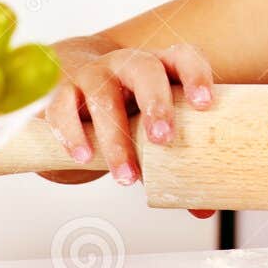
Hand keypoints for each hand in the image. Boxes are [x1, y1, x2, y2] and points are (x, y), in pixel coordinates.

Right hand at [40, 43, 216, 218]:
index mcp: (163, 66)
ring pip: (104, 97)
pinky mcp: (63, 91)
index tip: (204, 104)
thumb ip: (178, 162)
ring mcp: (95, 74)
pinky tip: (85, 158)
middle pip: (145, 71)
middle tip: (163, 139)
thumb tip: (204, 209)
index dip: (196, 76)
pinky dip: (72, 134)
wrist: (83, 93)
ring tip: (127, 177)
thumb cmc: (134, 112)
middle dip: (156, 104)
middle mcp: (130, 64)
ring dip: (116, 139)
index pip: (184, 58)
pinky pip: (63, 108)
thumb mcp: (156, 127)